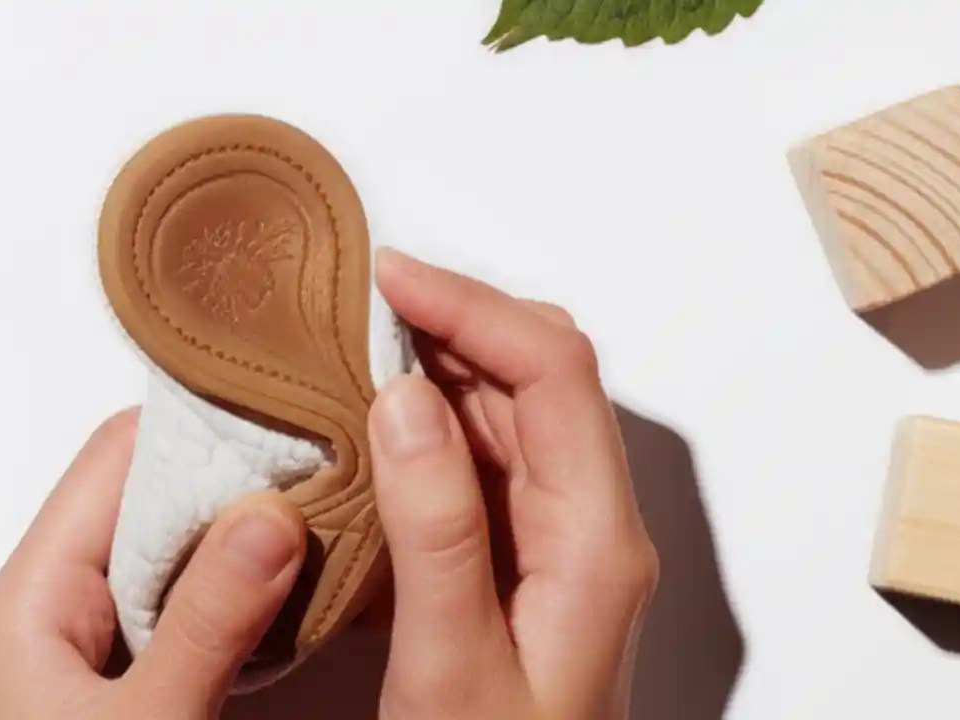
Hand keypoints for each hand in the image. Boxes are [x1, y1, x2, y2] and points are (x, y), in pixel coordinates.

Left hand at [0, 410, 306, 718]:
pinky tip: (295, 592)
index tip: (291, 423)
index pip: (114, 458)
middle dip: (235, 483)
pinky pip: (184, 606)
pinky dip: (238, 592)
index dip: (200, 429)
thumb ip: (205, 626)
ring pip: (173, 554)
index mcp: (30, 598)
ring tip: (326, 522)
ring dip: (244, 541)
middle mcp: (51, 605)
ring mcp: (88, 645)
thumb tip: (275, 515)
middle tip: (329, 473)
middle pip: (147, 498)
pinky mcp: (123, 680)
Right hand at [370, 249, 658, 718]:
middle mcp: (591, 521)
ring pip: (514, 405)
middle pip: (542, 372)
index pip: (555, 373)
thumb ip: (436, 527)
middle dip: (458, 318)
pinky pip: (488, 451)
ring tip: (361, 340)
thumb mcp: (451, 664)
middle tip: (364, 301)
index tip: (390, 278)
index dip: (475, 308)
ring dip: (445, 360)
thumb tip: (407, 399)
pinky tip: (381, 410)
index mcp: (597, 541)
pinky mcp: (523, 548)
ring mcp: (560, 532)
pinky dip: (436, 413)